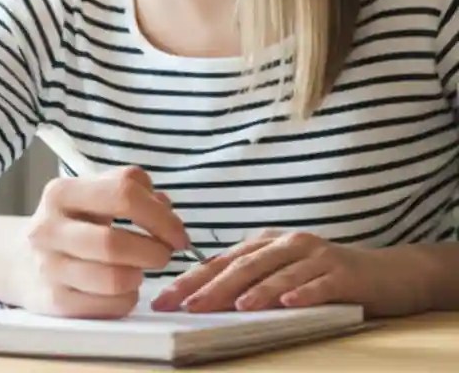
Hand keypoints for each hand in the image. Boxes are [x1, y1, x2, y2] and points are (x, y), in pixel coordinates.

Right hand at [0, 166, 187, 317]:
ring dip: (139, 276)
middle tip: (163, 254)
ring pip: (114, 280)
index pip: (123, 194)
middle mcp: (49, 228)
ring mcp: (48, 267)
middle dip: (154, 252)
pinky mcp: (53, 301)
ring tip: (137, 270)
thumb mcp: (92, 194)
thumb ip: (131, 190)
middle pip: (115, 243)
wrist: (19, 260)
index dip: (161, 216)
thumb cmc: (72, 224)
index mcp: (62, 192)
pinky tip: (121, 290)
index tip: (178, 233)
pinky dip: (128, 299)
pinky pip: (109, 306)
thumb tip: (166, 210)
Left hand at [149, 229, 422, 316]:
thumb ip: (247, 279)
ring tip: (231, 305)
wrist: (388, 272)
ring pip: (277, 273)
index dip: (190, 280)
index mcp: (264, 244)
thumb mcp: (281, 273)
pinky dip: (302, 292)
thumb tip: (200, 296)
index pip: (220, 262)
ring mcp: (315, 256)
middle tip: (183, 304)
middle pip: (242, 266)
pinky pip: (319, 283)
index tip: (163, 298)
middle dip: (209, 286)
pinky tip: (288, 302)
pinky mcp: (343, 272)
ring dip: (253, 290)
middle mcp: (286, 244)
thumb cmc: (324, 276)